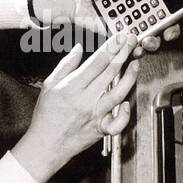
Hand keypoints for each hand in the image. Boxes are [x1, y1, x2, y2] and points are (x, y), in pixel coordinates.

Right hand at [11, 33, 138, 182]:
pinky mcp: (100, 128)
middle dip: (123, 54)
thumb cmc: (46, 116)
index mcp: (72, 86)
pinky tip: (127, 102)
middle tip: (132, 41)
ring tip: (135, 63)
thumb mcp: (49, 85)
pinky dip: (124, 113)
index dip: (111, 47)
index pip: (96, 61)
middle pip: (109, 72)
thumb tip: (78, 49)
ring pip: (117, 93)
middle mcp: (85, 99)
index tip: (119, 37)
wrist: (46, 144)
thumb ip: (66, 65)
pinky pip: (116, 123)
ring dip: (129, 76)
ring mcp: (95, 114)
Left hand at [31, 0, 182, 56]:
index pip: (172, 0)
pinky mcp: (121, 35)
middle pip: (168, 23)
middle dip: (174, 30)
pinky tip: (137, 44)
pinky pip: (134, 45)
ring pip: (154, 37)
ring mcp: (133, 24)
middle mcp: (143, 10)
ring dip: (156, 41)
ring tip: (150, 38)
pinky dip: (138, 48)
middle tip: (171, 30)